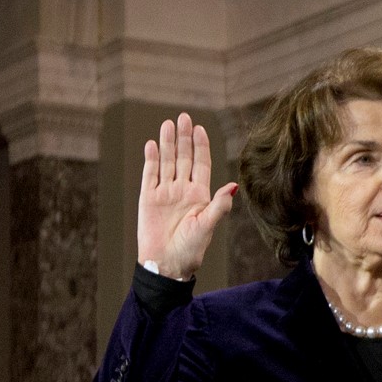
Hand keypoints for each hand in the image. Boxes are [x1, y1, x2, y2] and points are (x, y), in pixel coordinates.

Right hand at [138, 112, 236, 280]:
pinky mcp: (148, 199)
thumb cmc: (190, 250)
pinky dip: (152, 160)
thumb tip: (233, 186)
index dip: (201, 147)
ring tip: (168, 124)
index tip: (201, 129)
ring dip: (168, 144)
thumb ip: (219, 206)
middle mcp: (183, 191)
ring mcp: (165, 193)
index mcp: (200, 196)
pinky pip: (150, 175)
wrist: (166, 264)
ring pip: (167, 162)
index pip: (201, 164)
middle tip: (184, 117)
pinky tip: (153, 145)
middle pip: (183, 158)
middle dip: (184, 138)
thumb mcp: (207, 226)